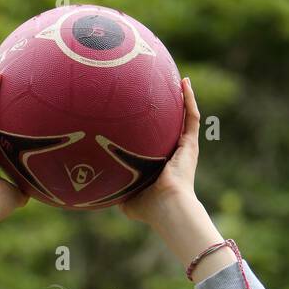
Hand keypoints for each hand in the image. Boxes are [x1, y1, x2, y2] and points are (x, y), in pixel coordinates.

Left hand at [116, 77, 199, 226]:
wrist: (166, 207)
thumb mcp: (126, 197)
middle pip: (173, 127)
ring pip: (186, 118)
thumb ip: (115, 189)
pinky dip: (189, 99)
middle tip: (161, 92)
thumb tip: (97, 188)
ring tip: (179, 80)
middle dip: (170, 110)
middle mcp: (174, 154)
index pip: (158, 143)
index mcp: (161, 165)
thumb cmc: (147, 207)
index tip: (142, 116)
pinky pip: (192, 116)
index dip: (153, 130)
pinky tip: (184, 83)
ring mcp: (185, 148)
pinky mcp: (191, 144)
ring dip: (183, 99)